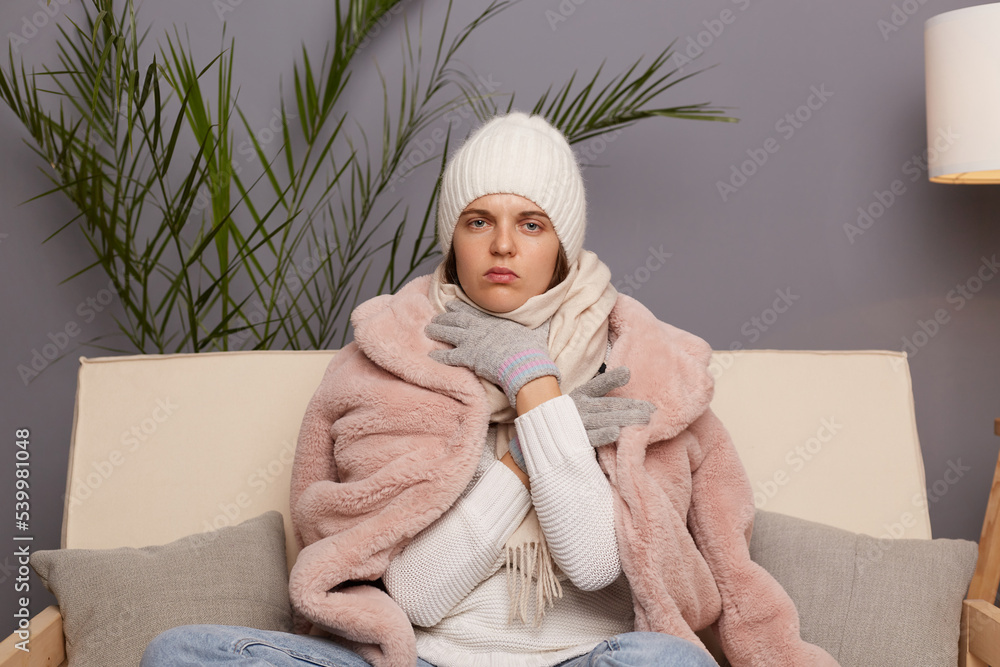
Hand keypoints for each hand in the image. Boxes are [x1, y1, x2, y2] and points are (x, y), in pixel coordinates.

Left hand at [425, 300, 559, 405]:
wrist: (524, 364)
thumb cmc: (532, 349)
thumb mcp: (538, 330)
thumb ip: (539, 322)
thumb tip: (550, 313)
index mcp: (495, 321)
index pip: (474, 310)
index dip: (461, 306)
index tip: (452, 302)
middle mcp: (481, 328)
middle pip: (458, 319)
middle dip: (446, 316)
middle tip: (436, 315)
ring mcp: (473, 341)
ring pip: (450, 333)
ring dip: (438, 330)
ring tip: (429, 328)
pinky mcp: (469, 357)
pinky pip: (450, 355)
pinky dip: (440, 354)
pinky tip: (431, 354)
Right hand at [568, 366, 655, 446]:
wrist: (543, 436)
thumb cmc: (572, 415)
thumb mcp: (585, 397)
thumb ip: (606, 384)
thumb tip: (628, 372)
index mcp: (581, 395)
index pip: (597, 385)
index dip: (611, 379)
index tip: (627, 373)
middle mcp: (579, 408)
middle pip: (608, 406)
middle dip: (630, 407)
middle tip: (652, 410)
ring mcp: (577, 424)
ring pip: (602, 420)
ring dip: (623, 419)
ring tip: (642, 419)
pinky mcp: (575, 441)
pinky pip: (590, 438)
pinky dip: (602, 436)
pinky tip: (615, 434)